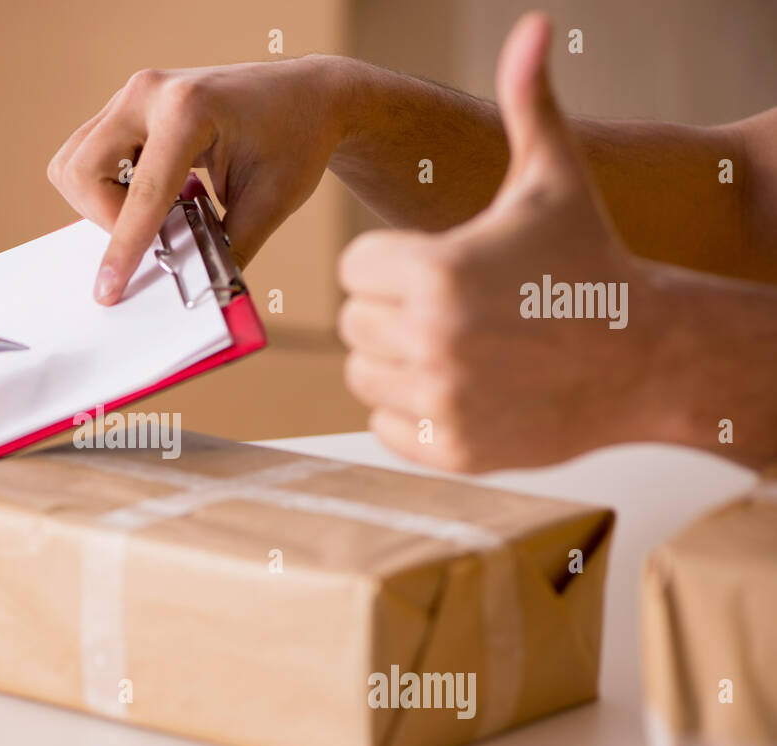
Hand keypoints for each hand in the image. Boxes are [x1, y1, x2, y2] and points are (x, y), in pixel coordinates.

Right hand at [47, 57, 350, 303]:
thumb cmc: (294, 140)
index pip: (142, 193)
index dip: (124, 249)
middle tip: (158, 232)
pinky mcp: (127, 107)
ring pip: (75, 164)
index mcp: (188, 110)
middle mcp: (149, 93)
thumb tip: (191, 293)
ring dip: (103, 203)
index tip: (109, 290)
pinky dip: (107, 187)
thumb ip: (226, 250)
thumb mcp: (270, 203)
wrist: (306, 97)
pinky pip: (88, 155)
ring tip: (155, 210)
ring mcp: (133, 95)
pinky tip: (151, 192)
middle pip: (83, 172)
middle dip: (108, 219)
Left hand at [338, 13, 660, 471]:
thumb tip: (534, 27)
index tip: (435, 265)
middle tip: (450, 309)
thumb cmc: (590, 262)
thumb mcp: (554, 180)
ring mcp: (442, 400)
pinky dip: (410, 413)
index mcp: (437, 271)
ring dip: (395, 362)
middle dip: (392, 312)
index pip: (353, 269)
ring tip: (453, 346)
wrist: (647, 356)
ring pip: (363, 376)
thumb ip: (528, 106)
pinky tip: (459, 388)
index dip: (390, 264)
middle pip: (355, 323)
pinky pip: (386, 427)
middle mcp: (432, 340)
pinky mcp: (452, 449)